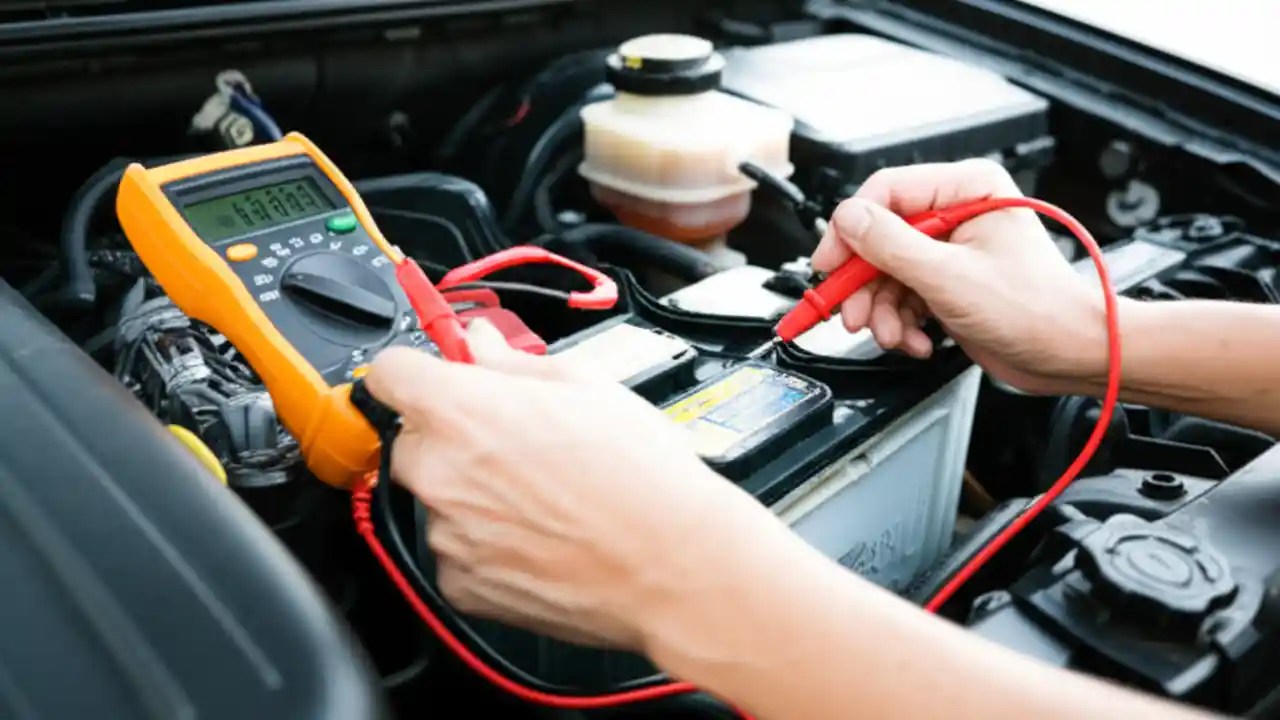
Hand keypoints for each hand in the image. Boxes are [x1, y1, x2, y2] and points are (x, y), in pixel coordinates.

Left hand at [362, 321, 784, 651]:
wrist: (675, 566)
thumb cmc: (643, 477)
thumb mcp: (586, 386)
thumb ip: (513, 359)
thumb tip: (479, 341)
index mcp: (460, 410)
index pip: (391, 372)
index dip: (418, 370)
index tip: (439, 376)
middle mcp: (440, 472)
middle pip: (412, 439)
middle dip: (451, 435)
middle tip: (515, 441)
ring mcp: (446, 534)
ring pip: (437, 497)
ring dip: (471, 491)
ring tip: (542, 495)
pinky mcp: (460, 585)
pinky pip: (455, 550)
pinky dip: (484, 543)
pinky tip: (540, 535)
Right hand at [812, 159, 1106, 393]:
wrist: (1069, 354)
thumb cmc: (1038, 310)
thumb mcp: (951, 277)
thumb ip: (892, 246)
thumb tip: (848, 220)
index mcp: (968, 188)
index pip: (885, 193)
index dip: (850, 229)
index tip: (830, 264)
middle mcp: (957, 212)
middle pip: (879, 238)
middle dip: (864, 283)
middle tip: (853, 313)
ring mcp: (950, 250)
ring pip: (885, 273)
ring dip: (882, 311)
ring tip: (891, 335)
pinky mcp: (946, 282)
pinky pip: (901, 296)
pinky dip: (900, 324)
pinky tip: (915, 340)